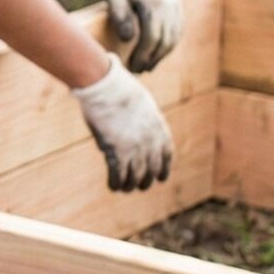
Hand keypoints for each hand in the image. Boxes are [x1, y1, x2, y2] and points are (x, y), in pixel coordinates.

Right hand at [72, 55, 173, 190]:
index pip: (167, 156)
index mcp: (160, 129)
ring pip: (135, 176)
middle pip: (152, 170)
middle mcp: (151, 142)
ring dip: (130, 185)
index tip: (160, 178)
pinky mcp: (117, 152)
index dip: (163, 169)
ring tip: (124, 188)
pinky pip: (118, 174)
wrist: (106, 86)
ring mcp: (135, 148)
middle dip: (146, 180)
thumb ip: (143, 121)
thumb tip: (134, 132)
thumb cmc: (119, 89)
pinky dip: (116, 183)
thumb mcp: (141, 104)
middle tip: (139, 185)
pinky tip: (113, 186)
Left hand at [101, 0, 181, 71]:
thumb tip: (128, 38)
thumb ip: (119, 14)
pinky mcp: (177, 6)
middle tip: (138, 71)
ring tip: (147, 66)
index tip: (132, 68)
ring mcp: (176, 5)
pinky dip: (168, 44)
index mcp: (154, 3)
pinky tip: (156, 53)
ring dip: (162, 54)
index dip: (143, 56)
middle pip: (165, 41)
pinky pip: (176, 30)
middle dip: (152, 59)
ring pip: (173, 37)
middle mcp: (170, 6)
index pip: (152, 38)